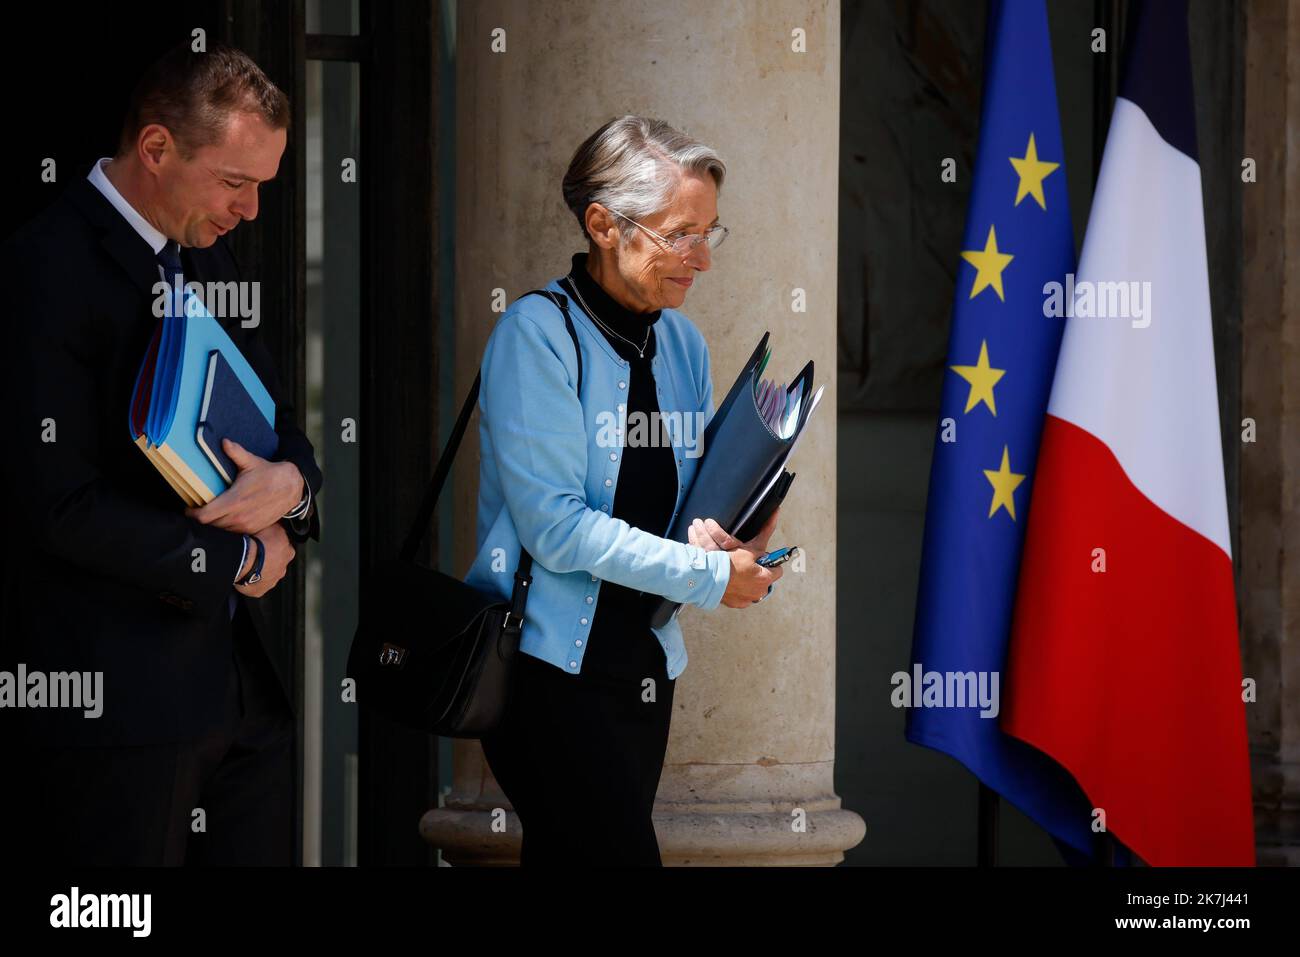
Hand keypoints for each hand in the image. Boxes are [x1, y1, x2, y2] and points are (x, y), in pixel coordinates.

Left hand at [186, 439, 303, 534]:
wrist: (292, 488)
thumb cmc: (270, 474)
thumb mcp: (252, 462)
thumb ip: (236, 453)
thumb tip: (224, 442)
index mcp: (234, 501)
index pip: (204, 516)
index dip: (192, 513)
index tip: (188, 508)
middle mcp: (239, 517)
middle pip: (210, 525)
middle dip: (202, 518)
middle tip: (199, 508)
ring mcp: (247, 525)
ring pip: (221, 530)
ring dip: (215, 523)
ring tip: (213, 513)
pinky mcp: (254, 529)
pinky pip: (234, 533)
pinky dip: (228, 527)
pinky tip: (227, 517)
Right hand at [234, 522, 295, 597]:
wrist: (244, 558)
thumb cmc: (257, 541)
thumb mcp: (273, 526)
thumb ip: (278, 527)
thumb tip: (279, 523)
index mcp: (288, 553)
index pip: (284, 549)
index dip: (273, 545)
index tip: (264, 543)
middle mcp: (282, 569)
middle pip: (276, 563)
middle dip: (268, 560)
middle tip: (256, 554)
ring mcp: (272, 581)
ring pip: (267, 575)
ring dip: (260, 570)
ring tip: (248, 564)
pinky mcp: (260, 590)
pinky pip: (255, 586)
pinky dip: (251, 581)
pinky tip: (244, 574)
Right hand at [686, 508, 782, 607]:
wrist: (707, 578)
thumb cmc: (728, 564)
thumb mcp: (747, 550)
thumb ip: (761, 545)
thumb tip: (772, 526)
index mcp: (765, 579)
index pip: (777, 569)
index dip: (771, 562)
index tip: (764, 558)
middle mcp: (758, 593)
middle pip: (764, 579)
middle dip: (757, 571)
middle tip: (747, 563)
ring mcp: (746, 600)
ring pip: (751, 587)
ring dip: (747, 580)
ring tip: (737, 571)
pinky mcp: (734, 603)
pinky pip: (739, 594)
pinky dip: (736, 588)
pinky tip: (729, 580)